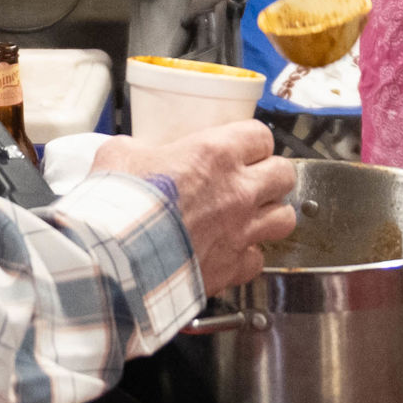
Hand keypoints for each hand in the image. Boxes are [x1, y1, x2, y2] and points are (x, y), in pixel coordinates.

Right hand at [97, 118, 293, 299]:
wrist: (118, 258)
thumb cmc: (121, 206)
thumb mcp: (119, 156)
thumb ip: (137, 150)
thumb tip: (134, 152)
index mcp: (215, 154)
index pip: (260, 136)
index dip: (253, 142)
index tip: (243, 148)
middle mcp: (237, 191)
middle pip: (284, 174)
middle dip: (272, 176)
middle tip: (255, 179)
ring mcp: (240, 231)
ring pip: (284, 218)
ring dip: (271, 215)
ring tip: (255, 216)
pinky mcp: (232, 266)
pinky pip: (258, 260)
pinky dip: (248, 257)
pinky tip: (232, 253)